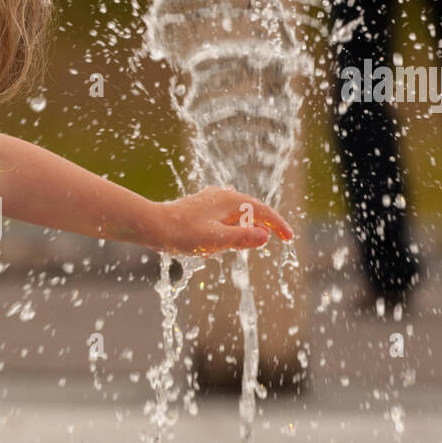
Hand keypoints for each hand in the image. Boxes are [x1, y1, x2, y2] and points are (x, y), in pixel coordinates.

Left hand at [151, 186, 293, 255]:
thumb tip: (265, 236)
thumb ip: (242, 238)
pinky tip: (215, 245)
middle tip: (273, 240)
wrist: (152, 225)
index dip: (278, 225)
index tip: (289, 238)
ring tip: (237, 246)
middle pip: (251, 211)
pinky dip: (227, 231)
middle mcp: (222, 196)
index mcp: (230, 201)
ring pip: (235, 216)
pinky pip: (222, 219)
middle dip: (261, 227)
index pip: (263, 211)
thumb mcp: (217, 240)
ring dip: (242, 231)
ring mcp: (210, 201)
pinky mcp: (200, 208)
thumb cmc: (182, 233)